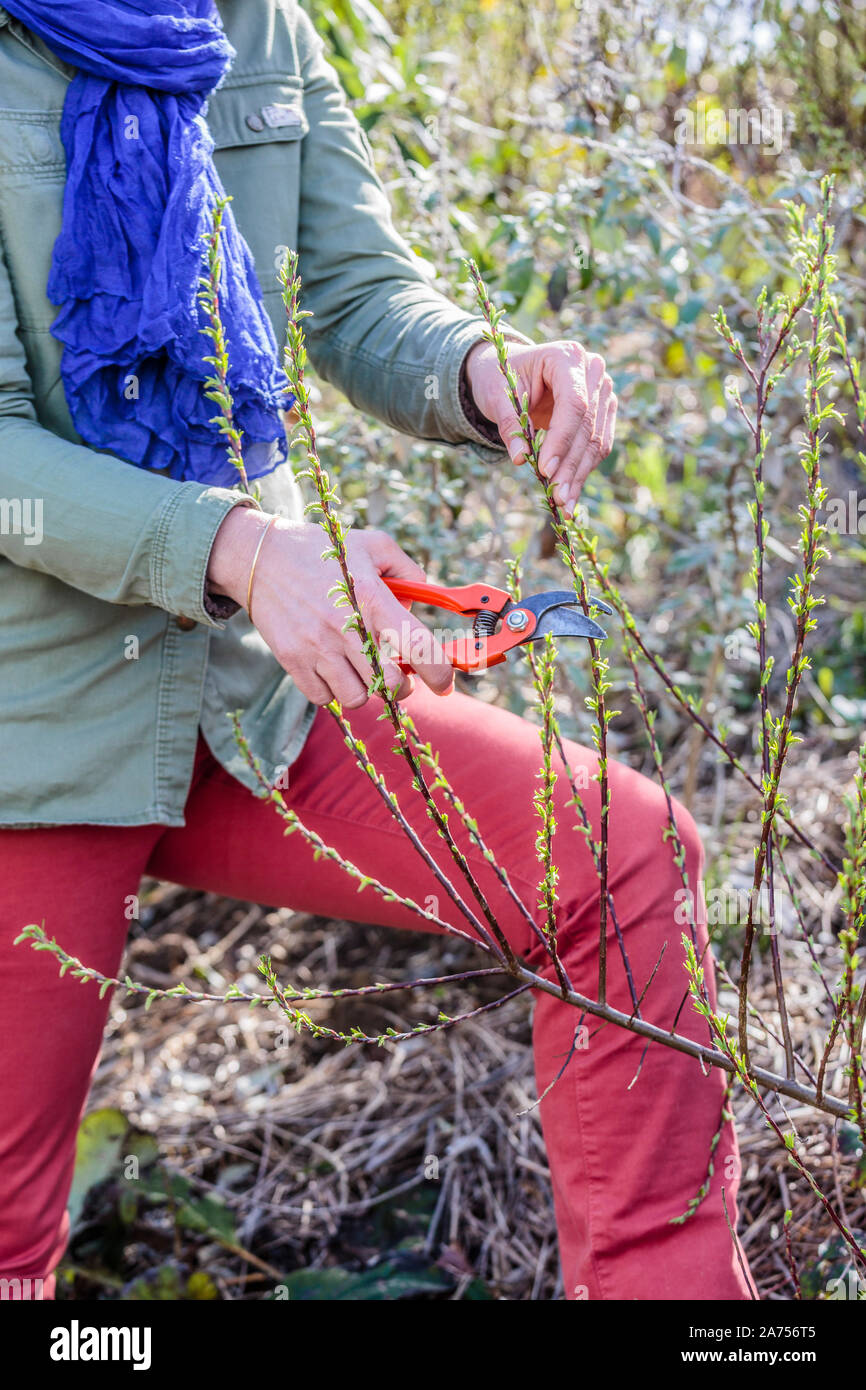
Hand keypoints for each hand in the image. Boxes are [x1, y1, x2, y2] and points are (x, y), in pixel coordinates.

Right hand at [207, 511, 454, 706]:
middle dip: (402, 686)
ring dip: (367, 689)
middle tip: (398, 675)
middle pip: (390, 684)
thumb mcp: (372, 545)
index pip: (417, 645)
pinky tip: (334, 669)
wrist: (260, 558)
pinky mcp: (293, 661)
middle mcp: (346, 627)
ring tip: (361, 669)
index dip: (438, 671)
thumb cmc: (322, 551)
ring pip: (358, 697)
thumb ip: (408, 570)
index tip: (444, 682)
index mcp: (371, 597)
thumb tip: (423, 602)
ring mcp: (317, 648)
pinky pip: (325, 698)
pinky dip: (334, 691)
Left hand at [464, 338, 616, 516]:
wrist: (509, 372)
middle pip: (587, 425)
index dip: (562, 439)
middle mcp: (592, 370)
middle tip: (557, 497)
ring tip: (564, 503)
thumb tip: (520, 458)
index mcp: (567, 356)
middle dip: (570, 465)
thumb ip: (509, 425)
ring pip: (596, 440)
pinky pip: (598, 445)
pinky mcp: (603, 412)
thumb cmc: (500, 378)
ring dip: (580, 475)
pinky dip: (583, 471)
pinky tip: (571, 494)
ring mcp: (602, 391)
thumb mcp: (495, 396)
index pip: (574, 403)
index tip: (546, 470)